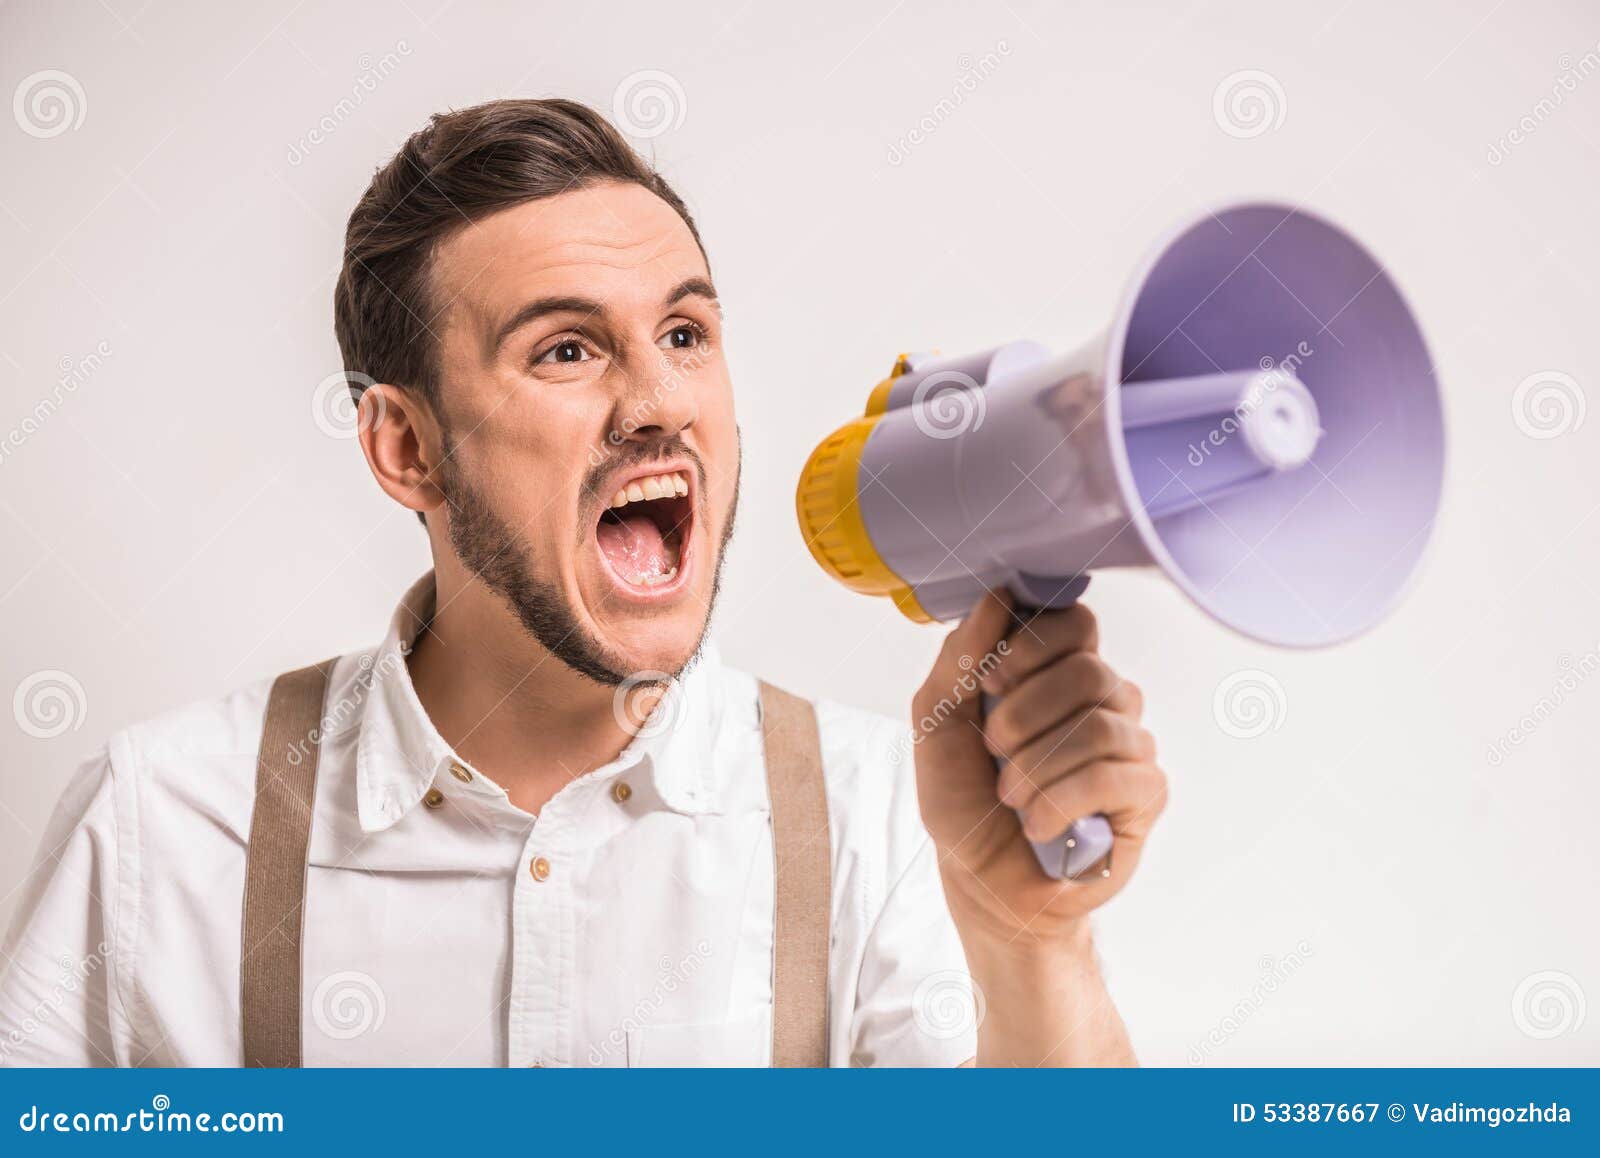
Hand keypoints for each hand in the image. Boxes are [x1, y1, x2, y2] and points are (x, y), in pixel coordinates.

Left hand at [913, 589, 1167, 947]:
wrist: (982, 880)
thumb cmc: (964, 798)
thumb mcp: (937, 723)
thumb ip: (960, 658)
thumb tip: (998, 595)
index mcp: (1055, 672)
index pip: (1074, 621)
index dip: (1032, 644)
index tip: (989, 680)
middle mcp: (1103, 700)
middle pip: (1087, 670)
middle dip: (1023, 713)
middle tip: (994, 749)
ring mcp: (1129, 745)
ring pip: (1099, 726)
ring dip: (1036, 767)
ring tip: (1011, 798)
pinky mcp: (1145, 793)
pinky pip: (1113, 777)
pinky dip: (1060, 802)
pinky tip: (1037, 825)